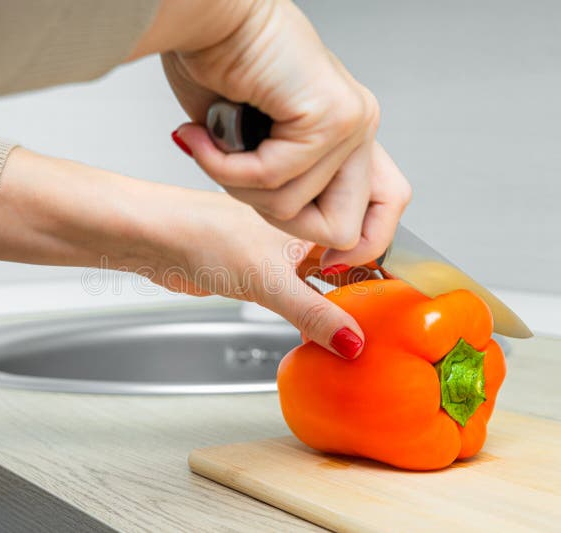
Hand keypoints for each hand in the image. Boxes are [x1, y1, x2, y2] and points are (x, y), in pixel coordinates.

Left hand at [0, 148, 367, 357]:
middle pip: (350, 268)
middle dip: (366, 299)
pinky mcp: (262, 270)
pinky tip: (320, 332)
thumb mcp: (270, 280)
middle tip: (385, 335)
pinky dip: (311, 313)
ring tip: (359, 339)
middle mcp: (304, 232)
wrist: (156, 240)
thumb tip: (352, 343)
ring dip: (338, 309)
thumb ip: (315, 315)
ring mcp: (283, 252)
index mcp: (316, 217)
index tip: (404, 314)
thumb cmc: (203, 233)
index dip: (388, 279)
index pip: (368, 247)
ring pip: (324, 283)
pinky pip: (299, 294)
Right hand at [155, 0, 411, 265]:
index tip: (320, 261)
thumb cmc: (220, 65)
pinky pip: (274, 178)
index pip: (389, 206)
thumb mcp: (259, 143)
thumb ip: (287, 183)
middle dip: (277, 219)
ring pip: (296, 209)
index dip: (356, 244)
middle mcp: (358, 126)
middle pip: (343, 228)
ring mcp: (350, 121)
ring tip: (216, 143)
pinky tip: (206, 138)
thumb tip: (318, 243)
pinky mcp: (329, 115)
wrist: (204, 14)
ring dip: (237, 186)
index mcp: (348, 133)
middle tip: (239, 180)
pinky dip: (225, 168)